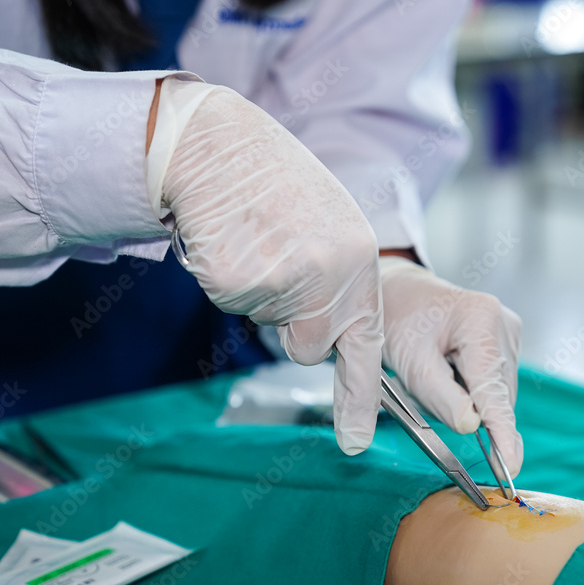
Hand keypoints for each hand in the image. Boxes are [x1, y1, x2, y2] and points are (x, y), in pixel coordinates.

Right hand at [161, 82, 382, 454]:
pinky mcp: (238, 283)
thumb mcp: (327, 224)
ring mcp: (285, 280)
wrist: (217, 142)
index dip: (359, 400)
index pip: (365, 345)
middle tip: (276, 261)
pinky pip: (231, 304)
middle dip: (289, 322)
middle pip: (306, 345)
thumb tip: (330, 333)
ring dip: (256, 292)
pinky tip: (229, 238)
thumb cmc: (271, 181)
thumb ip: (339, 278)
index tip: (357, 443)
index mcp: (359, 261)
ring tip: (254, 238)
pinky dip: (224, 278)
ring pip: (265, 323)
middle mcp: (331, 274)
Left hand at [379, 257, 523, 474]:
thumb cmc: (401, 323)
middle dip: (466, 408)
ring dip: (467, 399)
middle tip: (428, 387)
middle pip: (495, 395)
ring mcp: (510, 333)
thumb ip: (442, 398)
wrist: (401, 294)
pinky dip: (471, 389)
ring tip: (436, 372)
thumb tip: (473, 426)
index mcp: (481, 322)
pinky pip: (493, 383)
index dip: (502, 433)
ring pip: (495, 393)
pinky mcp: (507, 342)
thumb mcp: (412, 363)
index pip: (493, 390)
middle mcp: (504, 326)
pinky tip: (450, 370)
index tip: (510, 466)